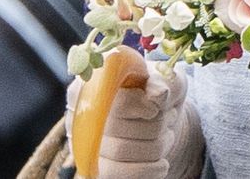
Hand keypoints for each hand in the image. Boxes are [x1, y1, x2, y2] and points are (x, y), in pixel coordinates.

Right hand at [70, 66, 201, 178]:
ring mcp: (86, 144)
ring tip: (166, 136)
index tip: (156, 107)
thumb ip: (162, 81)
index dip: (136, 104)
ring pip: (120, 152)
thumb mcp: (166, 80)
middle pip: (115, 126)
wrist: (161, 120)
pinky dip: (147, 170)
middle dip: (153, 125)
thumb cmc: (158, 94)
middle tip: (167, 118)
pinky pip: (117, 175)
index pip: (107, 97)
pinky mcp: (96, 168)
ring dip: (154, 146)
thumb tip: (158, 94)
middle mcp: (81, 115)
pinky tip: (161, 164)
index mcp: (94, 84)